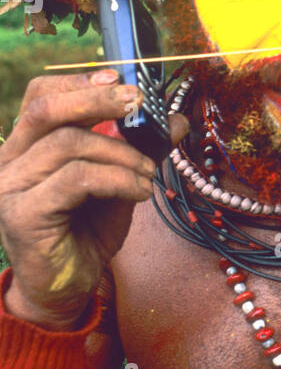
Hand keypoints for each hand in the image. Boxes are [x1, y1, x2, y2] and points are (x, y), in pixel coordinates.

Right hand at [0, 68, 187, 328]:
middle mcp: (10, 161)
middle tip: (140, 104)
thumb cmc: (85, 232)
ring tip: (149, 173)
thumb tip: (176, 120)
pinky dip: (117, 178)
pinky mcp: (23, 213)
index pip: (40, 96)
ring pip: (69, 144)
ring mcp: (11, 187)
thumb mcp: (117, 182)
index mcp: (26, 145)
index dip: (79, 81)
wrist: (64, 289)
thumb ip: (139, 150)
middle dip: (98, 99)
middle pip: (46, 109)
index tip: (120, 79)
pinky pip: (76, 179)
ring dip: (121, 153)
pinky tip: (139, 191)